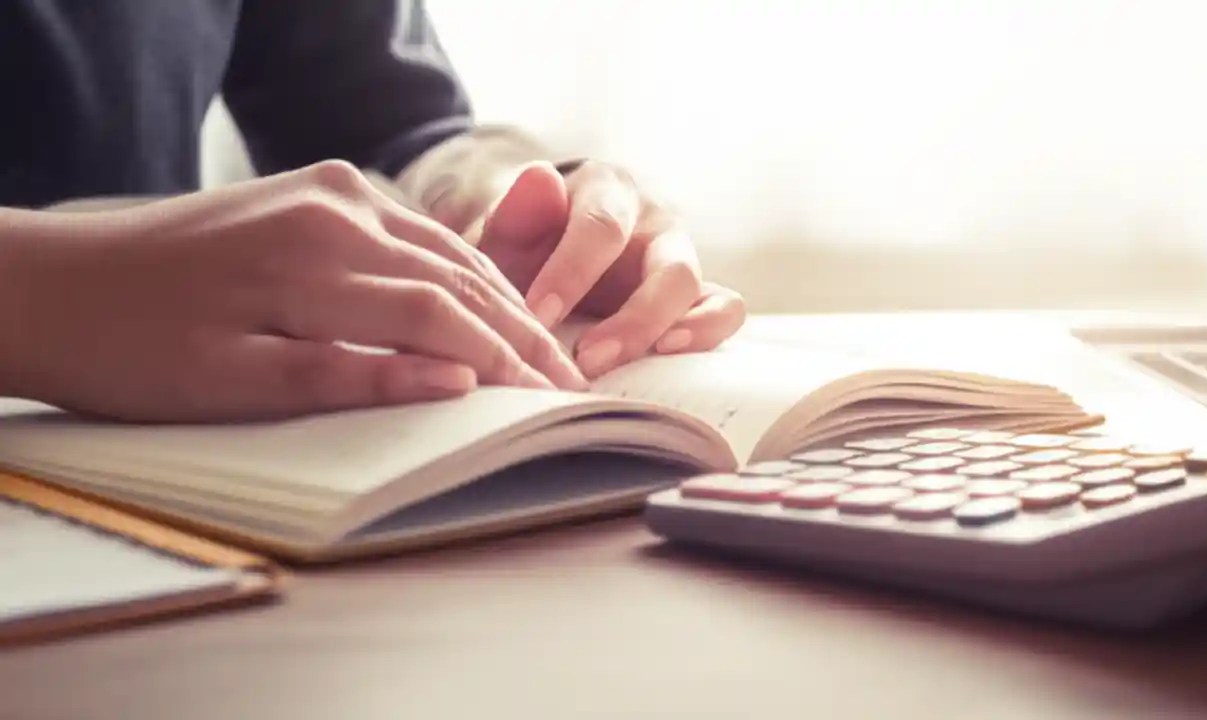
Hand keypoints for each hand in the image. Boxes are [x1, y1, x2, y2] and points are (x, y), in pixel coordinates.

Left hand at [0, 160, 585, 421]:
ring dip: (498, 301)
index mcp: (315, 260)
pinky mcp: (318, 190)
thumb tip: (455, 381)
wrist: (55, 284)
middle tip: (574, 382)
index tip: (553, 403)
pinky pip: (413, 232)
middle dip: (521, 334)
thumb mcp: (234, 384)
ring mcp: (328, 191)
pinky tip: (482, 298)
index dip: (505, 364)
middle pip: (456, 279)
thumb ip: (350, 375)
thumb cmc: (133, 348)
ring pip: (444, 251)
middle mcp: (335, 209)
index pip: (443, 318)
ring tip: (545, 347)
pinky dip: (457, 271)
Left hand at [471, 161, 745, 376]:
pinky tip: (667, 362)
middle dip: (633, 320)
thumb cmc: (528, 245)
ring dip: (676, 333)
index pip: (601, 227)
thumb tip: (540, 179)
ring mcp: (683, 259)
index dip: (571, 273)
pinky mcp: (699, 295)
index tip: (537, 316)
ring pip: (705, 292)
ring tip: (637, 369)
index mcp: (607, 191)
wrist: (548, 252)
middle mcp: (656, 222)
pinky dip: (707, 336)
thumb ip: (517, 211)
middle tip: (588, 360)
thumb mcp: (511, 228)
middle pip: (669, 268)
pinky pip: (725, 310)